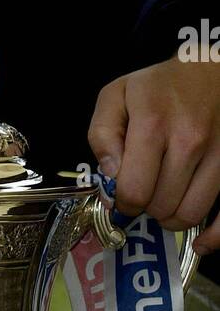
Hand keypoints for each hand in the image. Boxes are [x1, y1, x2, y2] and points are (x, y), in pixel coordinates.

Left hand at [88, 56, 219, 253]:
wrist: (209, 69)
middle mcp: (190, 141)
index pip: (133, 190)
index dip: (122, 202)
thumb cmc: (159, 86)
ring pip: (190, 214)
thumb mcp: (117, 96)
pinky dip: (213, 237)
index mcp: (153, 124)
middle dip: (146, 207)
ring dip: (171, 216)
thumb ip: (102, 135)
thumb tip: (110, 176)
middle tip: (145, 192)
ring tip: (165, 198)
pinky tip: (200, 241)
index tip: (122, 196)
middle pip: (160, 207)